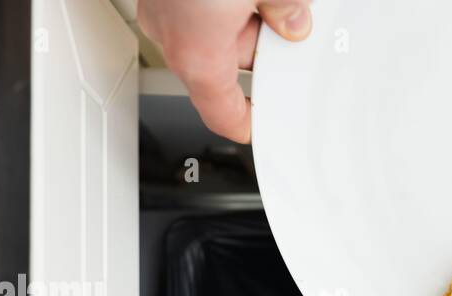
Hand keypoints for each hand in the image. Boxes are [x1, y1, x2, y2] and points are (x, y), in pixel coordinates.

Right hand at [139, 0, 314, 142]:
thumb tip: (294, 22)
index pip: (223, 116)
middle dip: (257, 53)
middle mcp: (169, 34)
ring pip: (206, 33)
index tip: (262, 127)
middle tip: (285, 35)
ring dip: (237, 22)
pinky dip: (215, 4)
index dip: (247, 126)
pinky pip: (192, 8)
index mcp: (197, 55)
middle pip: (222, 68)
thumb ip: (286, 11)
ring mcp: (158, 6)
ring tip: (263, 1)